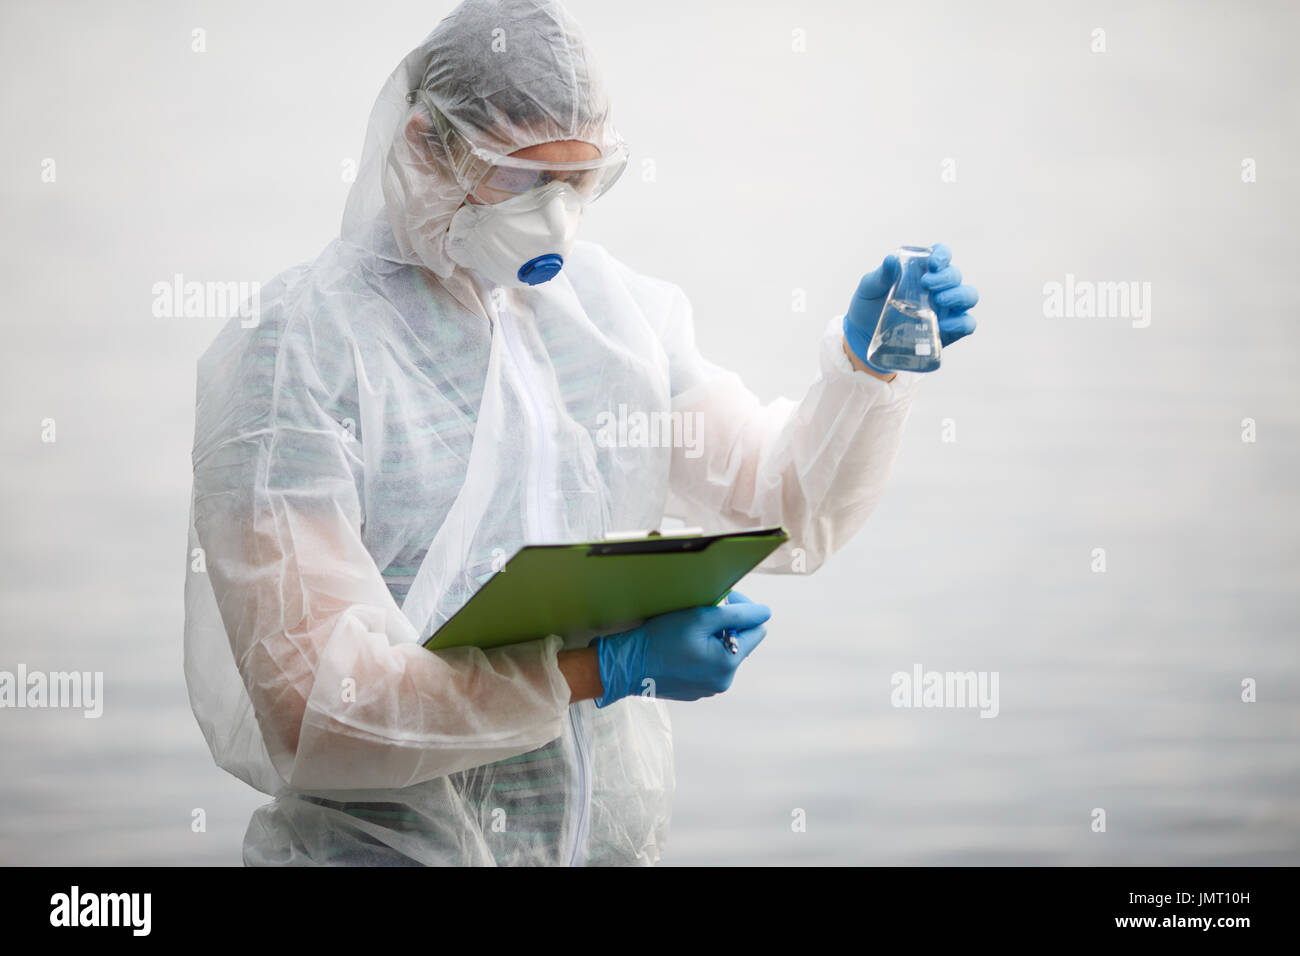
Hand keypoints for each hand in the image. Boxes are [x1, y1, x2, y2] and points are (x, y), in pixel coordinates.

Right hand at [589, 591, 770, 706]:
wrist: (627, 665)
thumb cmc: (661, 638)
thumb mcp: (700, 617)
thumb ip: (736, 614)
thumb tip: (765, 612)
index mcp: (729, 663)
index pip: (757, 630)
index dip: (742, 610)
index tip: (721, 601)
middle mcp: (724, 681)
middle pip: (741, 642)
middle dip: (726, 625)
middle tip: (701, 613)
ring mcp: (709, 689)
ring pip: (724, 654)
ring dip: (713, 639)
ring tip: (688, 631)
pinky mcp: (695, 691)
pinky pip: (708, 666)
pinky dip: (700, 653)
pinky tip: (680, 647)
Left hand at [842, 243, 978, 371]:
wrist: (863, 337)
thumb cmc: (868, 306)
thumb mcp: (869, 288)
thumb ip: (880, 275)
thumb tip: (892, 260)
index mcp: (923, 271)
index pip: (942, 256)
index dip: (942, 255)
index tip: (932, 264)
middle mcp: (939, 288)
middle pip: (955, 276)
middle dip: (945, 278)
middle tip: (926, 284)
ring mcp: (945, 309)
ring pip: (968, 296)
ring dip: (958, 296)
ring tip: (938, 301)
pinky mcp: (947, 331)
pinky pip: (967, 325)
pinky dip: (961, 323)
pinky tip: (943, 325)